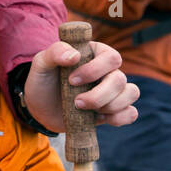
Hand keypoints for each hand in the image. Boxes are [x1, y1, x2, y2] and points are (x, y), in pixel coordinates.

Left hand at [22, 41, 139, 132]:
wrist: (39, 108)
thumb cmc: (43, 81)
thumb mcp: (41, 63)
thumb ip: (55, 52)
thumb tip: (74, 56)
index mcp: (94, 53)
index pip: (111, 57)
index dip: (95, 70)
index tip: (71, 80)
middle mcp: (107, 70)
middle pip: (120, 80)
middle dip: (99, 95)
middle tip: (76, 102)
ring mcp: (111, 91)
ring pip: (130, 94)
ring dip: (111, 106)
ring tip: (87, 111)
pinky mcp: (112, 111)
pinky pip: (131, 113)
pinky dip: (120, 118)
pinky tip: (100, 118)